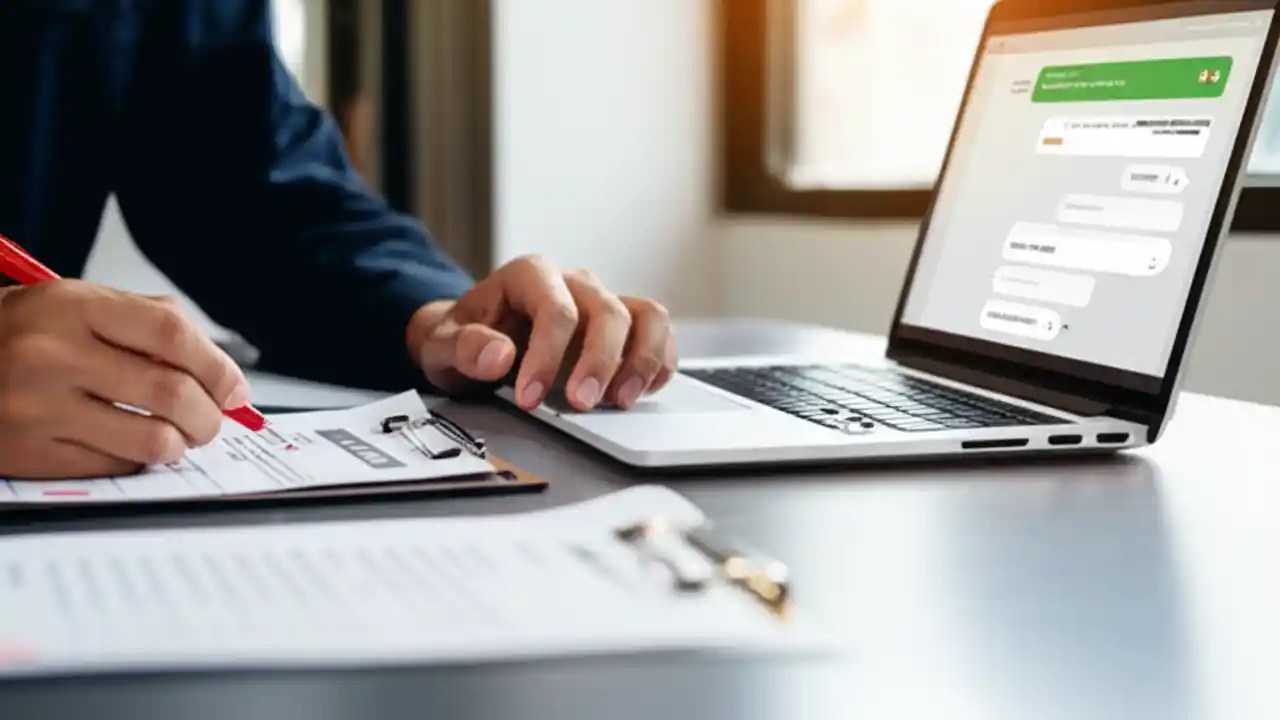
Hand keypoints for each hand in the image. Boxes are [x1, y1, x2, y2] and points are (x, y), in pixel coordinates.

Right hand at [0, 281, 248, 478]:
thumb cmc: (21, 335)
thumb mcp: (74, 304)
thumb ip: (146, 323)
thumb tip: (221, 372)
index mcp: (70, 306)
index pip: (171, 333)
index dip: (217, 366)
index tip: (234, 387)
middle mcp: (51, 355)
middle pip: (171, 392)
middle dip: (209, 414)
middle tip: (212, 419)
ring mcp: (37, 408)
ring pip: (152, 440)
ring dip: (180, 443)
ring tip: (177, 434)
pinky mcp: (30, 454)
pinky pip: (115, 467)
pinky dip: (137, 460)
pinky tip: (128, 443)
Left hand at [408, 255, 676, 411]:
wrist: (472, 338)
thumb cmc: (462, 338)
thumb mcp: (441, 344)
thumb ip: (463, 347)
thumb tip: (498, 355)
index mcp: (530, 275)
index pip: (554, 309)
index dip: (547, 355)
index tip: (530, 398)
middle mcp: (574, 282)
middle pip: (606, 312)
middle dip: (598, 362)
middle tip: (580, 405)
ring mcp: (602, 302)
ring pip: (645, 316)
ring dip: (641, 360)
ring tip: (622, 401)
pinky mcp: (623, 326)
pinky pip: (657, 333)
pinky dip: (657, 362)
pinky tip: (639, 392)